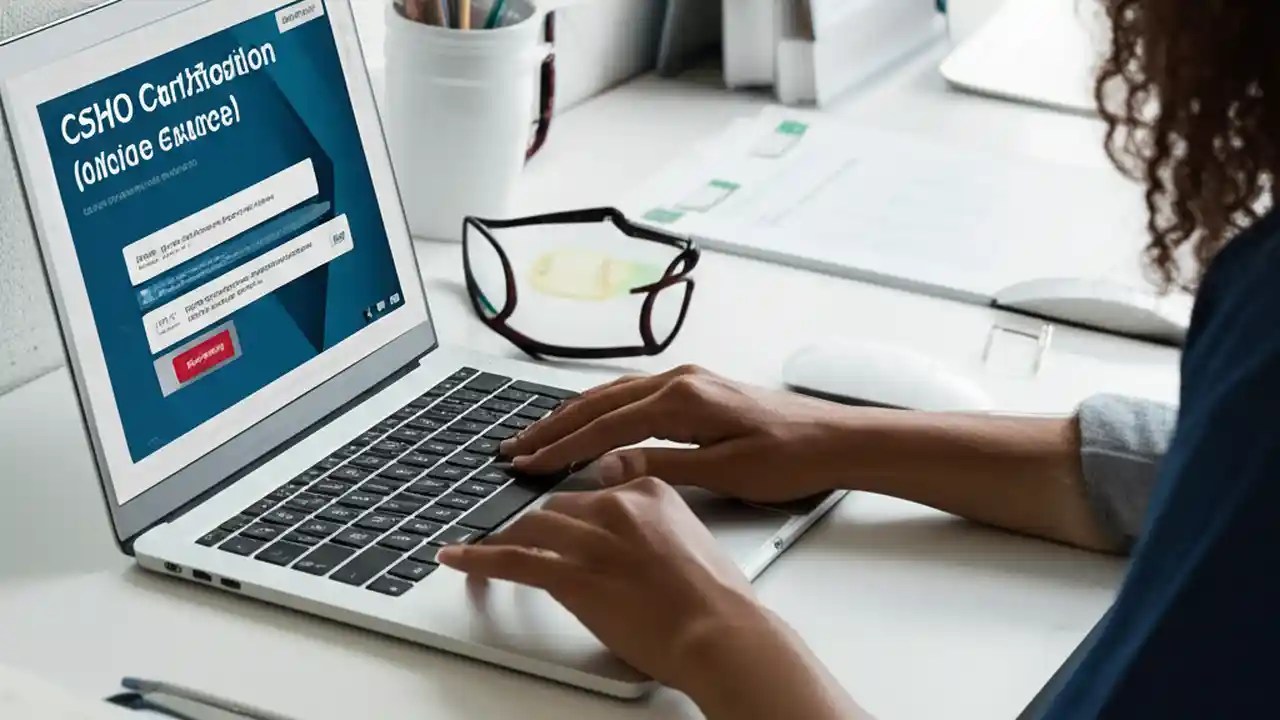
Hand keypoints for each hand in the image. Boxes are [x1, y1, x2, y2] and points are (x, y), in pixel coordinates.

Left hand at [435, 477, 767, 691]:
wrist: (720, 631)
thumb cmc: (717, 600)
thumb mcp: (694, 539)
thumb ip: (658, 526)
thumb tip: (638, 538)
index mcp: (650, 492)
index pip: (596, 488)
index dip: (576, 511)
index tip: (565, 520)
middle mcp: (616, 507)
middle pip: (559, 505)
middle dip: (541, 525)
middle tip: (528, 539)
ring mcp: (590, 540)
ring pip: (532, 526)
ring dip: (506, 536)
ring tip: (483, 545)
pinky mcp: (571, 576)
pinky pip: (512, 560)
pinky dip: (478, 558)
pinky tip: (457, 557)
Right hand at [503, 365, 864, 502]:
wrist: (837, 437)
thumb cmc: (790, 458)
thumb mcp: (724, 473)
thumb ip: (661, 467)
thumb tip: (606, 467)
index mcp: (683, 400)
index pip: (605, 427)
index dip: (561, 449)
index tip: (527, 466)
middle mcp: (680, 380)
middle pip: (599, 403)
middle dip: (553, 427)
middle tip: (514, 449)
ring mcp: (689, 380)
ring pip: (613, 395)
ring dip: (572, 416)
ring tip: (537, 436)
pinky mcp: (698, 388)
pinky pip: (633, 395)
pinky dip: (601, 409)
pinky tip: (588, 421)